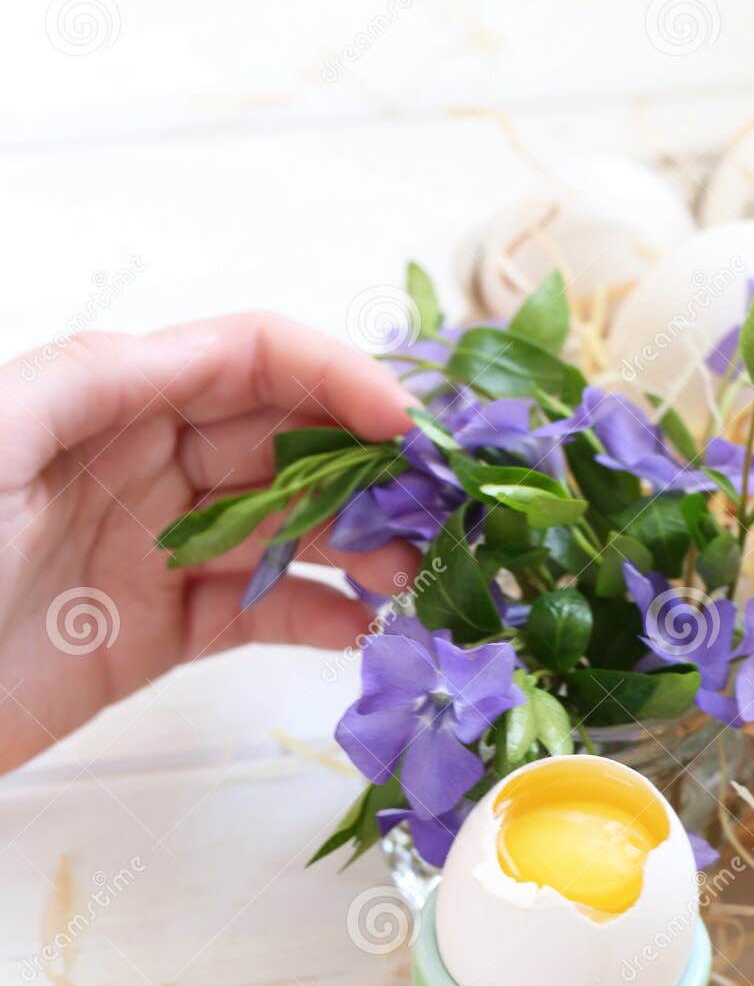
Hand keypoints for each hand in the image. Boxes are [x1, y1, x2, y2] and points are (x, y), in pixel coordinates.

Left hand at [0, 313, 415, 772]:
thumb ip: (87, 381)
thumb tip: (199, 352)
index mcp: (108, 398)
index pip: (246, 359)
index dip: (331, 377)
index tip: (399, 424)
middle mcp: (145, 463)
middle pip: (283, 441)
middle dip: (365, 465)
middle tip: (433, 510)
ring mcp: (161, 550)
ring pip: (289, 528)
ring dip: (361, 543)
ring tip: (414, 575)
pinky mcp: (164, 632)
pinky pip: (266, 614)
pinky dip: (324, 618)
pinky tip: (369, 628)